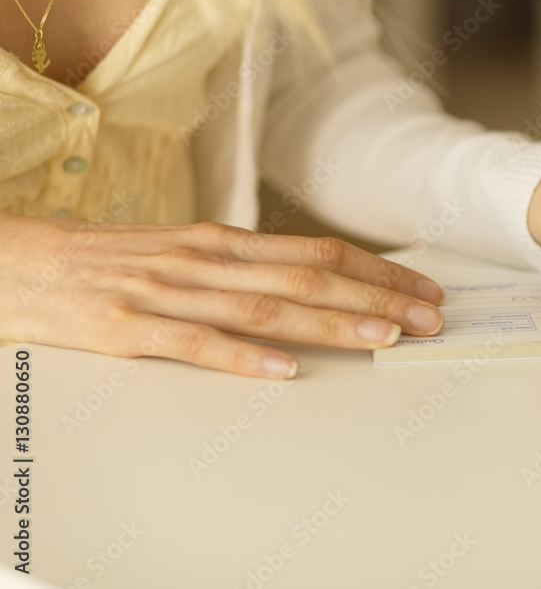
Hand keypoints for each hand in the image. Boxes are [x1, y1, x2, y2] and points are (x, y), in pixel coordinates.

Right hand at [0, 214, 445, 377]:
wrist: (17, 261)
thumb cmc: (104, 260)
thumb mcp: (182, 253)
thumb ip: (241, 269)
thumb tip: (305, 285)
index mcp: (222, 241)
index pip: (317, 253)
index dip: (375, 271)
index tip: (419, 290)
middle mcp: (206, 260)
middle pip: (309, 278)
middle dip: (377, 297)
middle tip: (428, 318)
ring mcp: (169, 292)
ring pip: (267, 307)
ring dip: (333, 324)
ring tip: (385, 338)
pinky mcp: (129, 328)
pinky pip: (196, 343)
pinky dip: (244, 357)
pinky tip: (286, 371)